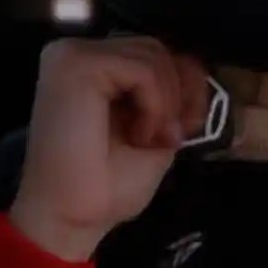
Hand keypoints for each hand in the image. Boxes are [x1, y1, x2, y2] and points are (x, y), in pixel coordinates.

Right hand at [9, 36, 208, 260]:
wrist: (70, 219)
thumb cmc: (106, 185)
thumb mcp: (154, 128)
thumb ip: (169, 94)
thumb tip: (197, 69)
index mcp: (92, 67)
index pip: (152, 52)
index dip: (185, 82)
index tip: (190, 125)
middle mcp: (77, 52)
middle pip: (156, 48)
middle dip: (181, 92)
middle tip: (173, 137)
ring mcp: (73, 54)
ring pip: (153, 54)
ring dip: (166, 104)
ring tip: (147, 140)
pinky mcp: (76, 64)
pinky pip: (143, 69)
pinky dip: (155, 104)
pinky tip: (138, 135)